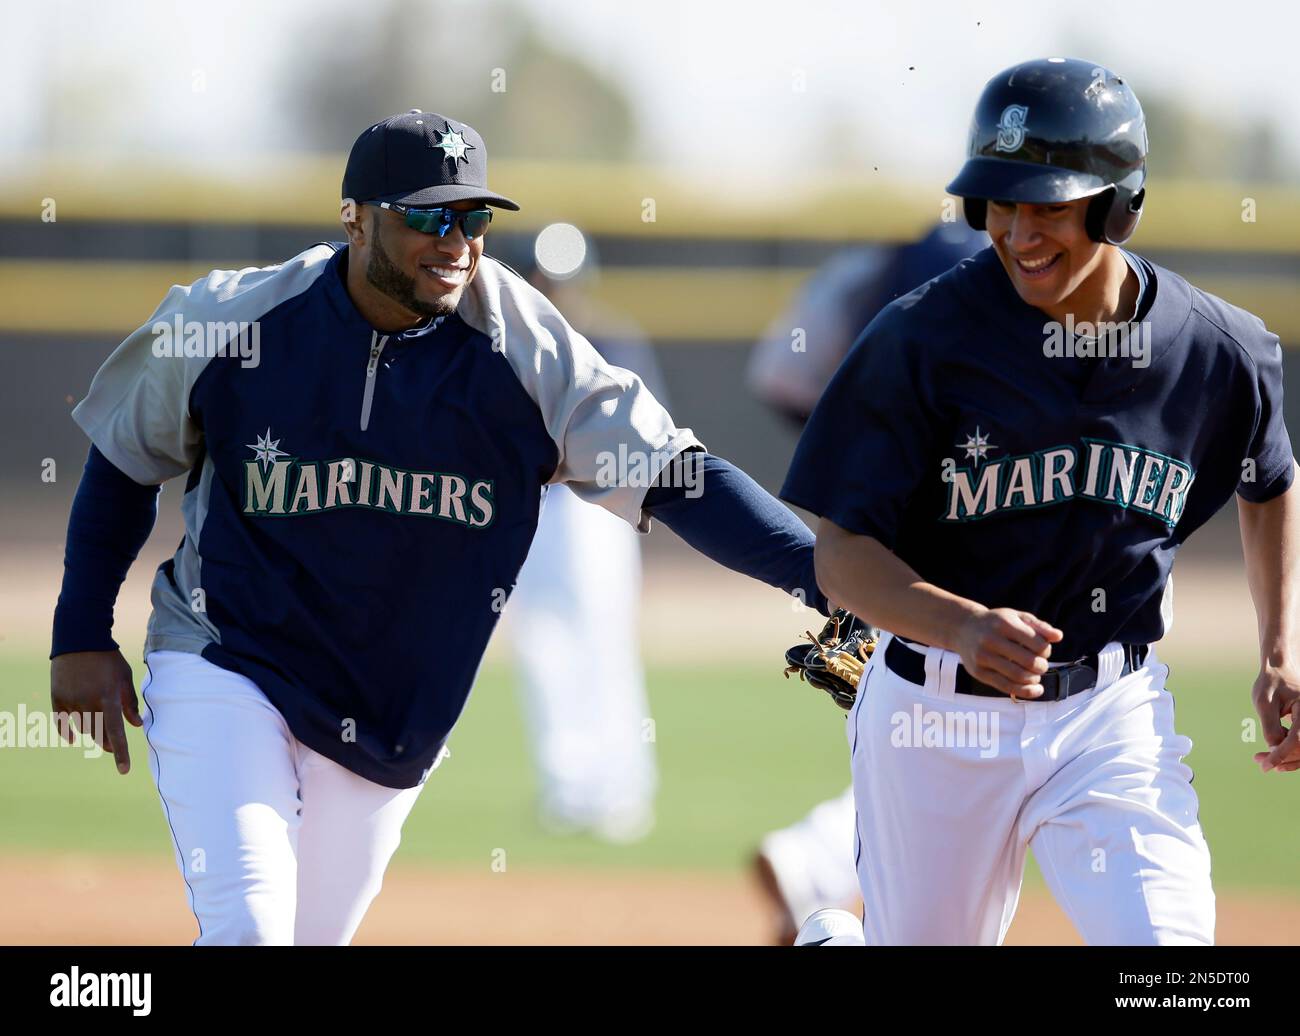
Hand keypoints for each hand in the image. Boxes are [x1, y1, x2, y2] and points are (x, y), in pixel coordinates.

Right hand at [50, 650, 142, 774]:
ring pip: (82, 729)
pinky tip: (73, 737)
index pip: (116, 732)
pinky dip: (69, 731)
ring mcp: (70, 701)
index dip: (120, 753)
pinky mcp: (57, 699)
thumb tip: (137, 725)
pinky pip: (63, 723)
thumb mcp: (125, 678)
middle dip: (107, 743)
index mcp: (108, 697)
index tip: (124, 770)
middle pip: (98, 735)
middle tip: (112, 745)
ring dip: (92, 731)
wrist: (79, 640)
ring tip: (98, 726)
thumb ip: (130, 703)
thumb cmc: (108, 659)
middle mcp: (88, 702)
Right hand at [952, 607, 1063, 697]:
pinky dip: (1024, 692)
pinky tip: (1036, 690)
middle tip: (1041, 665)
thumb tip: (1058, 636)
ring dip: (1034, 679)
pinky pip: (1005, 686)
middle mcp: (991, 639)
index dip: (1046, 651)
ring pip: (1018, 676)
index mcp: (1004, 623)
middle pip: (1029, 662)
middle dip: (1042, 667)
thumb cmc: (996, 623)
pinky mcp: (978, 672)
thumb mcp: (1017, 617)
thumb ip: (1039, 626)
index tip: (1043, 651)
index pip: (1037, 644)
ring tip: (1035, 675)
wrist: (962, 628)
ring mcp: (983, 657)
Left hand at [1251, 665, 1299, 772]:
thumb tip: (1273, 748)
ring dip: (1285, 758)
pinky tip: (1272, 753)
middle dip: (1282, 758)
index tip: (1265, 766)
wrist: (1280, 671)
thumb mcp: (1265, 703)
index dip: (1281, 755)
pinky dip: (1289, 752)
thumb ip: (1270, 726)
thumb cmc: (1271, 684)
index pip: (1297, 739)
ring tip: (1262, 760)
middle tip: (1259, 761)